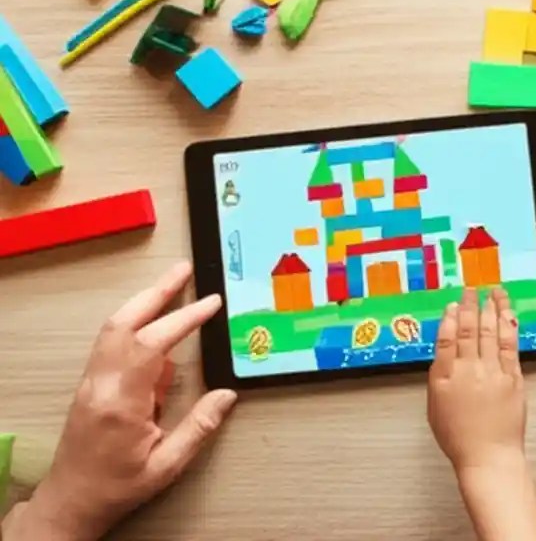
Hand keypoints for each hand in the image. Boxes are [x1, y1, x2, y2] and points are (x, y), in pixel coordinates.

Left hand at [8, 262, 236, 540]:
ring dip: (143, 303)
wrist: (72, 500)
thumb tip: (227, 394)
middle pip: (124, 323)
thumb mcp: (167, 465)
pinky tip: (157, 327)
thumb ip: (199, 427)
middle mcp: (100, 385)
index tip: (210, 305)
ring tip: (172, 284)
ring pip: (113, 329)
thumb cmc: (117, 487)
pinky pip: (110, 343)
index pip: (151, 344)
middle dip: (157, 293)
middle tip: (184, 271)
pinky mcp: (90, 384)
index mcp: (120, 403)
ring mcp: (90, 382)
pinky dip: (134, 324)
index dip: (182, 319)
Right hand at [428, 288, 525, 474]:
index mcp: (446, 377)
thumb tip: (444, 351)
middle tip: (472, 289)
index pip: (447, 339)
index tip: (453, 304)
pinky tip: (507, 313)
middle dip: (471, 306)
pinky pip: (509, 345)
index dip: (451, 319)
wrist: (488, 454)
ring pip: (491, 332)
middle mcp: (469, 370)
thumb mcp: (435, 405)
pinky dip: (507, 326)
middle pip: (470, 330)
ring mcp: (493, 372)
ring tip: (493, 292)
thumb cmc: (458, 435)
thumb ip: (438, 375)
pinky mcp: (513, 377)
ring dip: (492, 308)